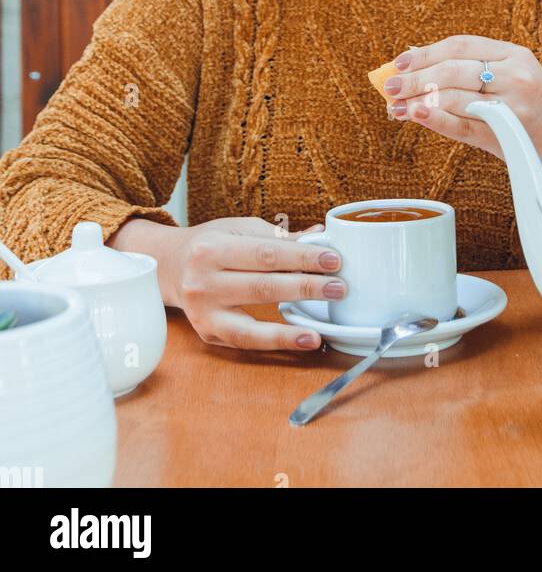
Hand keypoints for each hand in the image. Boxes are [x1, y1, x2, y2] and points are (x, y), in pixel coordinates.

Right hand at [164, 216, 345, 351]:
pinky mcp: (207, 331)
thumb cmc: (212, 245)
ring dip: (292, 323)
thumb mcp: (240, 230)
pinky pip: (247, 340)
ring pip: (254, 317)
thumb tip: (321, 238)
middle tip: (338, 286)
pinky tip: (304, 339)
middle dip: (306, 287)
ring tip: (322, 326)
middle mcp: (203, 280)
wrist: (172, 267)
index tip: (333, 260)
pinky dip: (278, 341)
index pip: (267, 253)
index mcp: (213, 247)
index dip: (302, 258)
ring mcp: (203, 309)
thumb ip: (279, 238)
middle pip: (263, 285)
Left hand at [382, 35, 541, 190]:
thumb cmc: (538, 110)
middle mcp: (516, 75)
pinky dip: (435, 118)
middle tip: (390, 85)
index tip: (399, 62)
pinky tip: (416, 115)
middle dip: (416, 76)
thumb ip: (473, 68)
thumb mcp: (513, 78)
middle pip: (453, 68)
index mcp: (514, 54)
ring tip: (395, 106)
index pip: (461, 45)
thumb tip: (416, 59)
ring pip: (455, 95)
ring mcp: (514, 104)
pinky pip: (464, 125)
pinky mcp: (509, 133)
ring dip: (418, 99)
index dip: (426, 52)